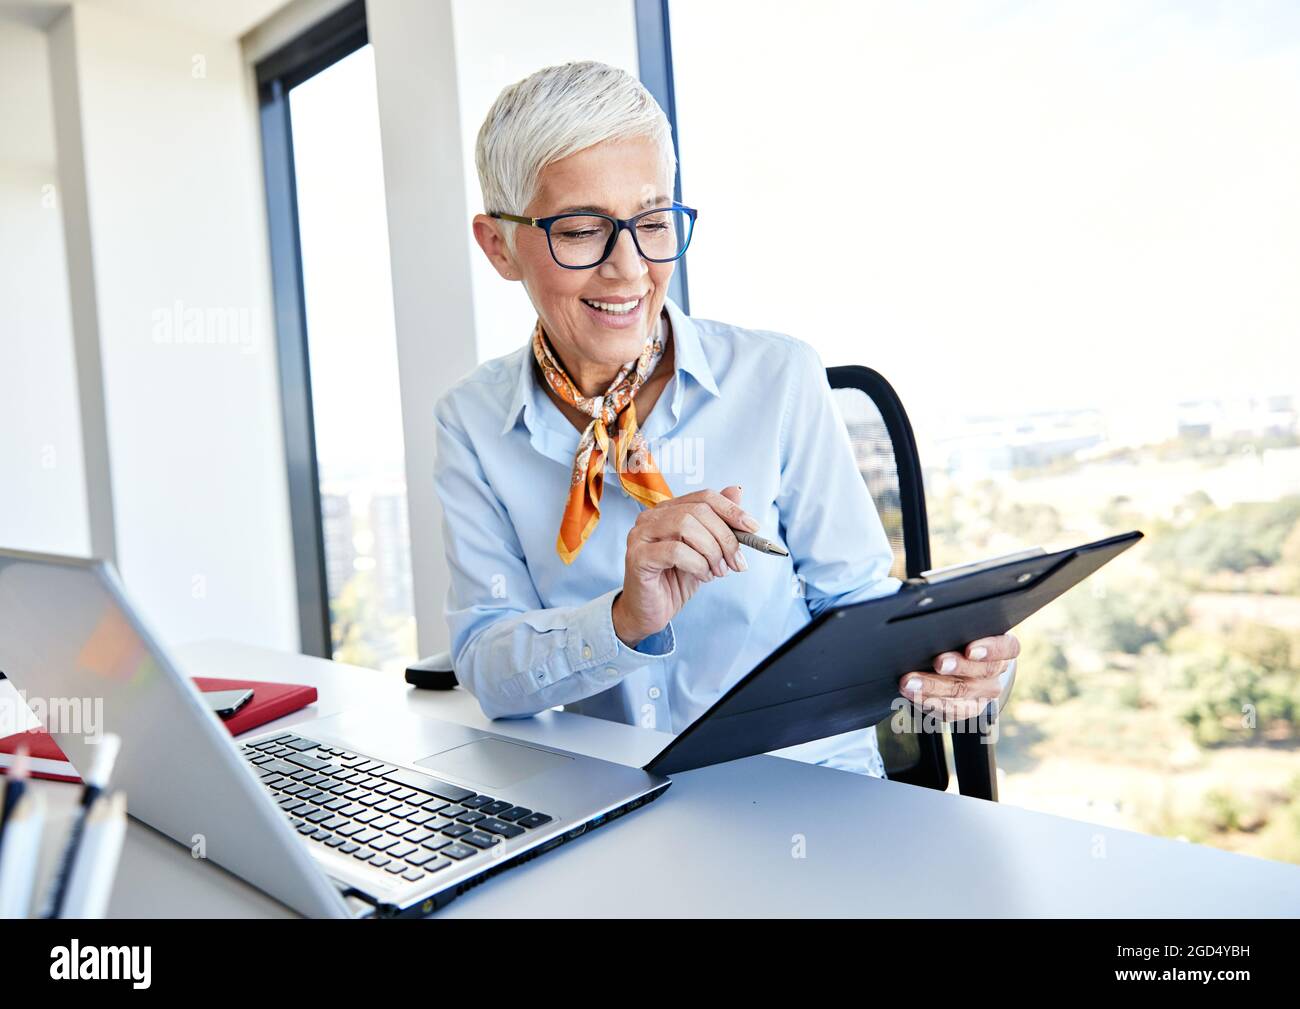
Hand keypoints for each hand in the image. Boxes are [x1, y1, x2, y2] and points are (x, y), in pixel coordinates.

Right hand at [612, 485, 758, 645]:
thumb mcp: (705, 551)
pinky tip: (702, 575)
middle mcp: (651, 517)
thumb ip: (718, 522)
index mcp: (667, 511)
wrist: (651, 611)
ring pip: (686, 526)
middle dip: (725, 537)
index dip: (731, 510)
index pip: (703, 497)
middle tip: (736, 562)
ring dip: (712, 551)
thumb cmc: (675, 580)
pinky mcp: (637, 556)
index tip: (752, 527)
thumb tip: (736, 491)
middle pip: (698, 511)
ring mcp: (640, 535)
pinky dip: (697, 564)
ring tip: (718, 571)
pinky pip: (675, 551)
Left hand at [897, 632, 1019, 721]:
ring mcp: (983, 693)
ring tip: (909, 682)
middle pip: (983, 671)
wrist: (959, 664)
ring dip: (933, 687)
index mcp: (1003, 647)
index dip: (991, 649)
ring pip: (961, 692)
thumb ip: (956, 623)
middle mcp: (996, 672)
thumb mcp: (963, 627)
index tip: (970, 649)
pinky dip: (927, 701)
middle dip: (958, 667)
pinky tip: (912, 695)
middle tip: (938, 662)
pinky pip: (949, 710)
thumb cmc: (957, 636)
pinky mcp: (966, 709)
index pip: (1007, 648)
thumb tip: (931, 615)